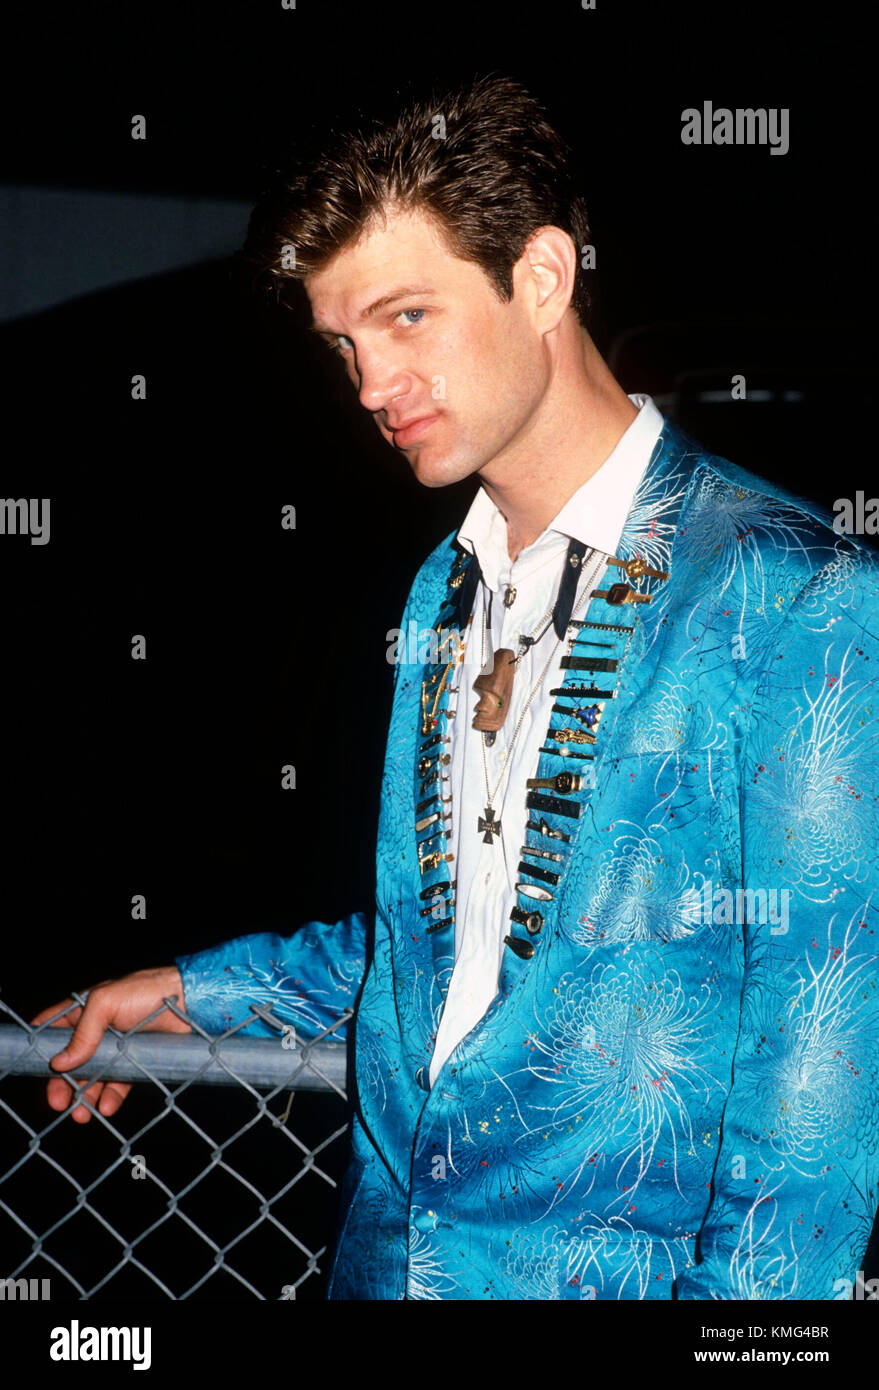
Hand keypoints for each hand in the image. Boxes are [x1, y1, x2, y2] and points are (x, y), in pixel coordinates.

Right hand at [29, 965, 191, 1122]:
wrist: (190, 1003)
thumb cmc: (147, 992)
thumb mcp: (106, 1003)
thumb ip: (83, 1032)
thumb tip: (59, 1063)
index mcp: (86, 1009)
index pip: (54, 1028)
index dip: (42, 1047)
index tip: (35, 1068)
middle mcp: (99, 1029)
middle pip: (71, 1060)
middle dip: (63, 1083)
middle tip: (58, 1104)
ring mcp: (117, 1046)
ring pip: (94, 1076)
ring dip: (85, 1096)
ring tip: (81, 1114)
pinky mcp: (136, 1060)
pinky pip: (119, 1082)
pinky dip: (111, 1096)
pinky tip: (107, 1107)